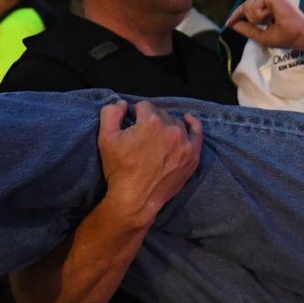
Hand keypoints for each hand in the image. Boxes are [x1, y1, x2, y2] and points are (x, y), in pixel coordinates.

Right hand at [96, 100, 202, 221]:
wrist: (135, 199)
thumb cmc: (119, 169)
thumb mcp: (105, 138)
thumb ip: (111, 113)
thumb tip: (123, 103)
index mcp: (151, 122)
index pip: (144, 106)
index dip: (136, 114)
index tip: (132, 126)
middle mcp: (172, 129)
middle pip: (160, 113)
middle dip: (151, 120)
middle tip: (143, 136)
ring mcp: (185, 143)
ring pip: (176, 123)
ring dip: (167, 126)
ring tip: (158, 139)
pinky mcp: (193, 156)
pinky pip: (197, 132)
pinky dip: (192, 124)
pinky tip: (187, 120)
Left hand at [226, 0, 303, 50]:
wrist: (301, 35)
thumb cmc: (287, 37)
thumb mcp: (262, 35)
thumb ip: (247, 29)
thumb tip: (232, 25)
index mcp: (270, 5)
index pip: (249, 7)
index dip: (237, 15)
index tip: (228, 24)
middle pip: (246, 6)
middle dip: (250, 19)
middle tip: (268, 23)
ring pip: (248, 6)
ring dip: (256, 18)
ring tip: (272, 20)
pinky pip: (254, 5)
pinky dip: (260, 14)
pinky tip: (272, 16)